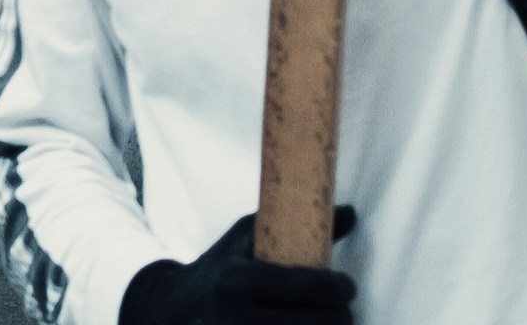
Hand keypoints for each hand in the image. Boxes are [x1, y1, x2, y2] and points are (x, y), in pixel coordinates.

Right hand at [108, 226, 355, 322]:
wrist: (175, 311)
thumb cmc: (219, 269)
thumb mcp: (246, 238)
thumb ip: (296, 224)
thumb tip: (352, 213)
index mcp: (236, 282)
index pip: (305, 286)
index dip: (337, 288)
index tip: (347, 286)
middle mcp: (235, 318)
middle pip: (314, 324)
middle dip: (340, 317)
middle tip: (344, 309)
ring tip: (332, 323)